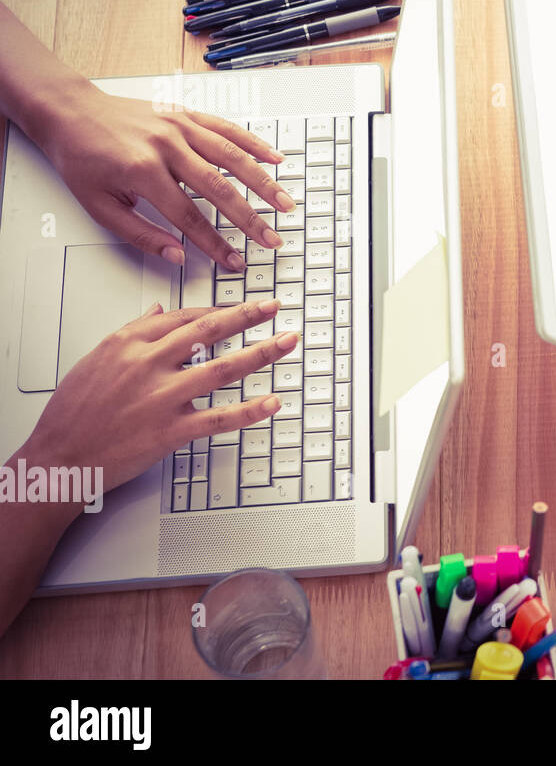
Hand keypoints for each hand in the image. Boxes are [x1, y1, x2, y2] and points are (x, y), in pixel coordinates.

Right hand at [25, 301, 297, 492]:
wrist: (58, 460)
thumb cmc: (73, 413)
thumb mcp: (96, 360)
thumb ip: (132, 333)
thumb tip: (159, 312)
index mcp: (128, 343)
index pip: (184, 317)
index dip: (219, 309)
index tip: (242, 305)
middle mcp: (147, 364)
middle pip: (209, 332)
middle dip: (247, 315)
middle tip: (274, 307)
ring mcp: (161, 398)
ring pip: (222, 368)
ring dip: (261, 353)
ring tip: (286, 342)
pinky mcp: (170, 431)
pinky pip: (219, 418)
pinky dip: (249, 411)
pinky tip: (272, 401)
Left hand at [34, 82, 293, 269]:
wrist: (69, 111)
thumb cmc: (81, 158)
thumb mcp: (99, 205)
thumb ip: (140, 234)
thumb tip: (176, 255)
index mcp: (142, 172)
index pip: (189, 217)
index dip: (215, 244)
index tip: (234, 261)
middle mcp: (167, 146)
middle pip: (220, 189)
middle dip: (251, 219)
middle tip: (272, 239)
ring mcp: (180, 127)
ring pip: (232, 157)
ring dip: (263, 182)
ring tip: (285, 203)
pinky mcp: (186, 114)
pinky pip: (227, 129)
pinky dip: (254, 144)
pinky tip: (275, 159)